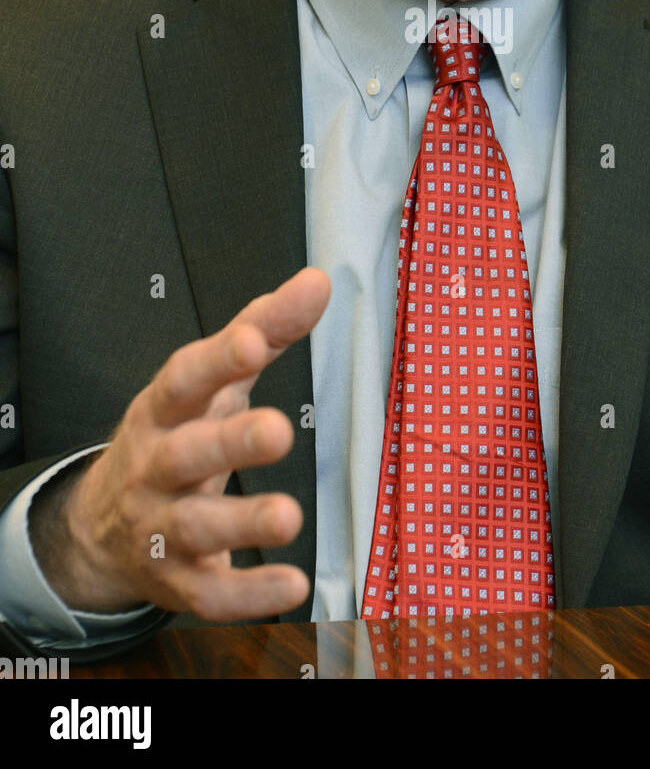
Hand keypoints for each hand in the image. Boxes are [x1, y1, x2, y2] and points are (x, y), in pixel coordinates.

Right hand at [29, 266, 329, 620]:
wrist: (105, 525)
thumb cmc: (178, 432)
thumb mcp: (213, 380)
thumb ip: (266, 329)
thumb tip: (318, 282)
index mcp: (165, 409)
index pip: (185, 378)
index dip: (217, 361)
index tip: (253, 343)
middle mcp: (156, 467)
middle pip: (186, 453)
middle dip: (229, 443)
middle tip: (277, 432)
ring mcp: (161, 526)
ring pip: (196, 526)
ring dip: (242, 522)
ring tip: (289, 516)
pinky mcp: (178, 582)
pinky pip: (210, 593)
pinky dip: (248, 594)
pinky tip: (291, 586)